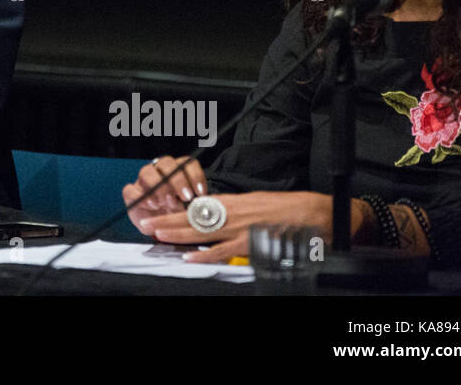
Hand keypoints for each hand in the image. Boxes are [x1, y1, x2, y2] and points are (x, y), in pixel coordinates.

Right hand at [121, 155, 208, 230]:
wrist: (162, 230)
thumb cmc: (179, 216)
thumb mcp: (191, 211)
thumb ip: (195, 205)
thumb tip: (201, 205)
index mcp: (178, 172)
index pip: (187, 163)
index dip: (194, 175)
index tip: (201, 193)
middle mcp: (160, 172)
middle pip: (166, 163)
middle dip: (177, 180)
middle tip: (186, 197)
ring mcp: (143, 181)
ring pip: (147, 171)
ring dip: (159, 186)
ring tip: (166, 202)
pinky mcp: (131, 194)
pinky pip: (131, 190)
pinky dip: (141, 196)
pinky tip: (152, 206)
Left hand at [136, 190, 345, 262]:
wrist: (314, 212)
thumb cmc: (287, 208)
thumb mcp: (255, 202)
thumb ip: (234, 209)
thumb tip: (216, 214)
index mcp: (233, 202)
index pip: (197, 206)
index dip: (176, 210)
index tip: (158, 211)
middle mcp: (232, 212)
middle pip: (193, 216)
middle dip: (168, 219)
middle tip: (147, 222)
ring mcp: (240, 228)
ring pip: (202, 231)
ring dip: (178, 233)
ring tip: (158, 233)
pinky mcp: (251, 242)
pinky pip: (223, 251)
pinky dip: (205, 255)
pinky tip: (190, 257)